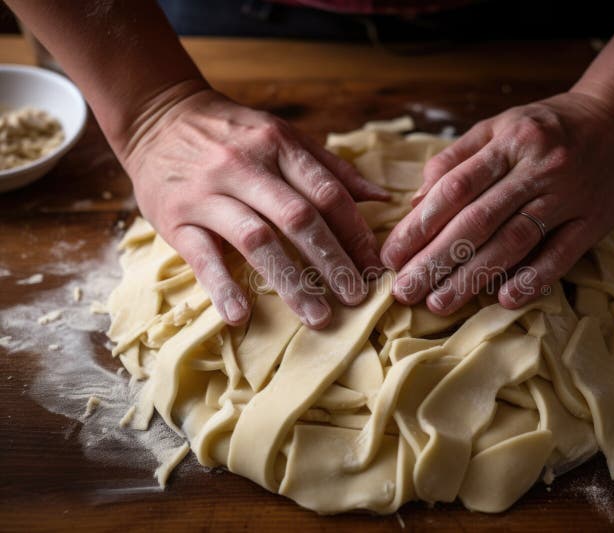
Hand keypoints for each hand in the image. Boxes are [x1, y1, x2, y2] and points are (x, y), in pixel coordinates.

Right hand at [122, 87, 388, 327]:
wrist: (157, 116)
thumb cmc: (231, 133)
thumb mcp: (282, 135)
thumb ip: (331, 168)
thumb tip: (380, 198)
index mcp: (279, 145)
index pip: (327, 193)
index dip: (356, 234)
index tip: (376, 267)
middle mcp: (246, 166)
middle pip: (299, 218)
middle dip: (333, 262)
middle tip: (358, 299)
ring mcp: (208, 193)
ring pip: (257, 240)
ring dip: (291, 282)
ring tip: (318, 317)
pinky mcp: (176, 217)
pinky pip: (201, 256)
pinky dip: (222, 286)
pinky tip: (241, 316)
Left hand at [380, 91, 613, 314]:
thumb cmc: (545, 126)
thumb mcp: (498, 126)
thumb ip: (455, 160)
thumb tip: (415, 203)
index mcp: (509, 141)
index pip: (455, 188)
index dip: (420, 225)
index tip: (392, 255)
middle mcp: (538, 168)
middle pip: (479, 221)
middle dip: (436, 260)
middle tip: (405, 290)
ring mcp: (568, 196)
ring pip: (514, 241)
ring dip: (473, 277)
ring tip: (439, 304)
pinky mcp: (593, 221)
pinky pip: (562, 255)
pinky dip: (533, 278)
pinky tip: (504, 300)